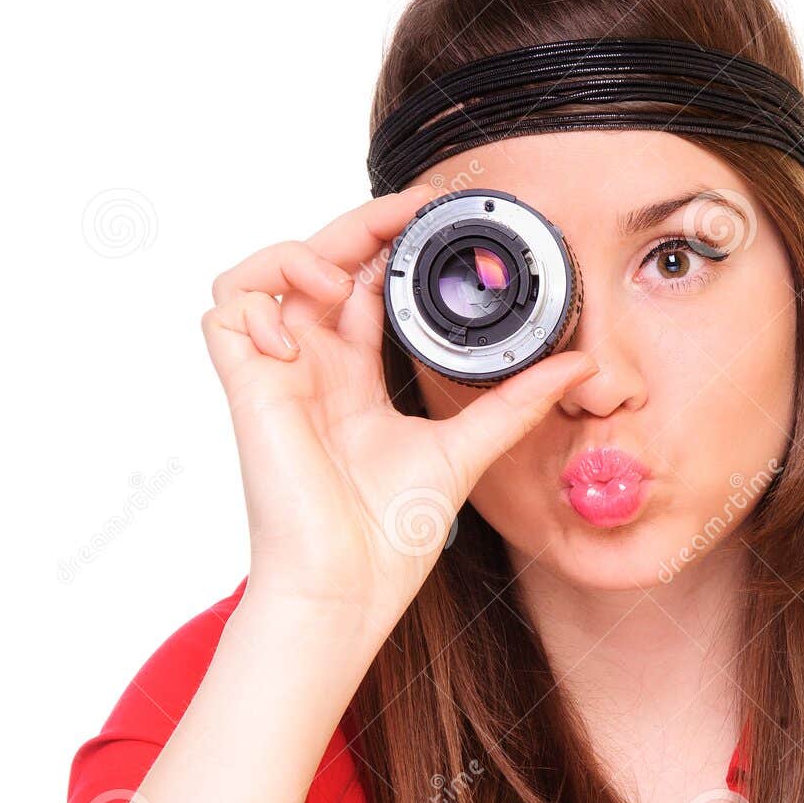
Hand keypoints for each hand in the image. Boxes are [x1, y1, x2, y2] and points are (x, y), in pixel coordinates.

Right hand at [200, 183, 597, 638]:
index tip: (430, 218)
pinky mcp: (249, 387)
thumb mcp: (466, 448)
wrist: (348, 589)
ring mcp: (277, 374)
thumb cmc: (390, 537)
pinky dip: (256, 297)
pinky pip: (224, 311)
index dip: (384, 244)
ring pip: (259, 275)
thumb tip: (578, 366)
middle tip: (406, 213)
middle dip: (356, 229)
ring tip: (338, 273)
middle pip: (316, 264)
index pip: (358, 286)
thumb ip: (516, 401)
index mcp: (354, 378)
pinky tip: (297, 325)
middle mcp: (312, 367)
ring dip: (296, 254)